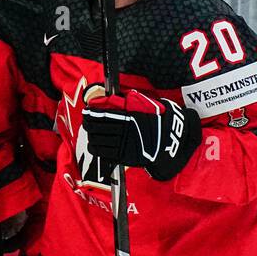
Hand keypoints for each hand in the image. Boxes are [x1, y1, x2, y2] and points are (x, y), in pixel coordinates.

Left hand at [82, 87, 201, 180]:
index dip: (92, 114)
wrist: (169, 143)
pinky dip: (96, 149)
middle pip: (97, 128)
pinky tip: (94, 145)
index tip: (87, 112)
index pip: (103, 115)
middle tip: (86, 122)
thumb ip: (130, 103)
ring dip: (91, 137)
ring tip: (90, 134)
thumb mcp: (146, 107)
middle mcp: (124, 131)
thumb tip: (114, 98)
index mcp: (128, 117)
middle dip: (88, 125)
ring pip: (98, 141)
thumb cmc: (158, 123)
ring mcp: (123, 145)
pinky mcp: (124, 157)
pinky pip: (104, 154)